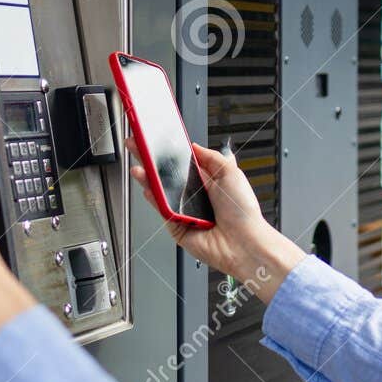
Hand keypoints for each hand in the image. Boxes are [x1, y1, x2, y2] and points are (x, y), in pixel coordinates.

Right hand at [127, 137, 304, 303]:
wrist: (244, 241)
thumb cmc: (243, 211)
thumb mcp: (231, 172)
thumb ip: (211, 157)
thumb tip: (194, 146)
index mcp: (206, 182)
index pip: (181, 164)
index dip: (168, 153)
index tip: (156, 140)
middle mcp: (193, 196)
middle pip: (166, 176)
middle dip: (150, 161)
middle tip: (137, 146)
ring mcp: (183, 211)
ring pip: (160, 192)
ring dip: (147, 178)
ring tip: (139, 165)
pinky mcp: (176, 226)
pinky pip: (161, 210)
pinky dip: (153, 199)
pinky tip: (148, 187)